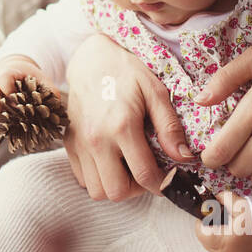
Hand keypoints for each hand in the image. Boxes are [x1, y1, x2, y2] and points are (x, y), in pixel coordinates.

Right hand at [0, 54, 57, 125]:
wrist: (15, 73)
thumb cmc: (30, 78)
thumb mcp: (41, 81)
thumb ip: (50, 93)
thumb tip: (58, 114)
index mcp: (7, 72)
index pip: (3, 78)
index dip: (10, 90)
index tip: (20, 101)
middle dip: (0, 106)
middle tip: (14, 116)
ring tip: (10, 125)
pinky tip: (6, 126)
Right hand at [62, 33, 195, 201]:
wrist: (89, 60)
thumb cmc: (126, 72)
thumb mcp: (154, 92)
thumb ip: (169, 127)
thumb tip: (183, 157)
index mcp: (121, 126)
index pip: (144, 175)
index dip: (162, 185)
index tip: (169, 180)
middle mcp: (96, 140)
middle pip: (116, 192)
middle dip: (136, 189)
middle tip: (146, 172)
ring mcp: (79, 144)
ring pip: (97, 190)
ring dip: (115, 185)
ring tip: (128, 167)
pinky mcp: (69, 144)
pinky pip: (83, 178)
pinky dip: (98, 177)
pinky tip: (111, 160)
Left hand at [195, 191, 251, 251]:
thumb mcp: (240, 204)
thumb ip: (223, 198)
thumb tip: (213, 198)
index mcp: (224, 242)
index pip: (201, 230)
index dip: (203, 218)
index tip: (210, 212)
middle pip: (204, 238)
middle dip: (210, 225)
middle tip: (220, 217)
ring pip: (210, 244)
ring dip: (215, 233)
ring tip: (228, 226)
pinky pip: (219, 249)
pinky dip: (222, 241)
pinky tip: (232, 234)